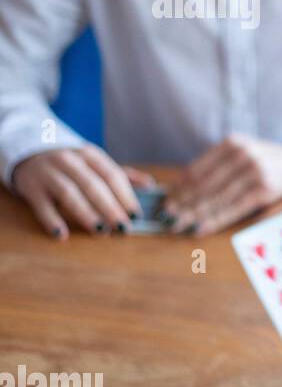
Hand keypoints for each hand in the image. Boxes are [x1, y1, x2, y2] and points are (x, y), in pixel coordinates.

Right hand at [12, 146, 155, 238]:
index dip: (126, 196)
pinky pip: (42, 206)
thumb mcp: (95, 162)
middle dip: (110, 208)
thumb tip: (150, 185)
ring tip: (101, 231)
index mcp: (90, 155)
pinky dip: (51, 221)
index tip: (136, 216)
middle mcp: (69, 161)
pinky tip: (62, 235)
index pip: (112, 175)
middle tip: (123, 228)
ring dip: (86, 213)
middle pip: (93, 185)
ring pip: (69, 193)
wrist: (27, 151)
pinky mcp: (31, 188)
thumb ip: (122, 174)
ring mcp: (48, 174)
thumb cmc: (71, 163)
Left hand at [163, 134, 281, 235]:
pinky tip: (200, 229)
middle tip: (166, 218)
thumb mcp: (245, 154)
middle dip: (182, 204)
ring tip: (177, 226)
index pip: (198, 170)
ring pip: (215, 198)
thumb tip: (180, 189)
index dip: (179, 188)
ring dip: (193, 215)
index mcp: (233, 144)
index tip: (165, 202)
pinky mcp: (265, 190)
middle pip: (204, 185)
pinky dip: (214, 221)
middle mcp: (243, 155)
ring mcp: (255, 172)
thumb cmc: (269, 164)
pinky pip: (233, 209)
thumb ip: (219, 167)